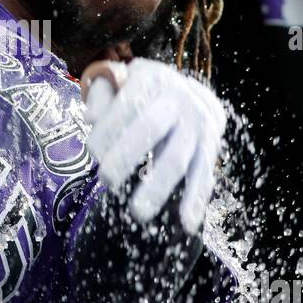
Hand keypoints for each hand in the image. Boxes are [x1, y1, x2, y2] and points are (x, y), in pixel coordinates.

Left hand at [82, 58, 225, 234]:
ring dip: (159, 186)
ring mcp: (199, 124)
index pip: (128, 104)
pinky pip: (203, 175)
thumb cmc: (142, 93)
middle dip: (127, 155)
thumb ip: (103, 95)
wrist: (188, 94)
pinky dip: (196, 200)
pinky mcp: (210, 147)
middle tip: (106, 180)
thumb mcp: (121, 82)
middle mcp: (180, 99)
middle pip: (152, 128)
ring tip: (138, 213)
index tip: (92, 151)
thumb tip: (93, 117)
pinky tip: (186, 223)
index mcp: (154, 79)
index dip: (109, 127)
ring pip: (179, 158)